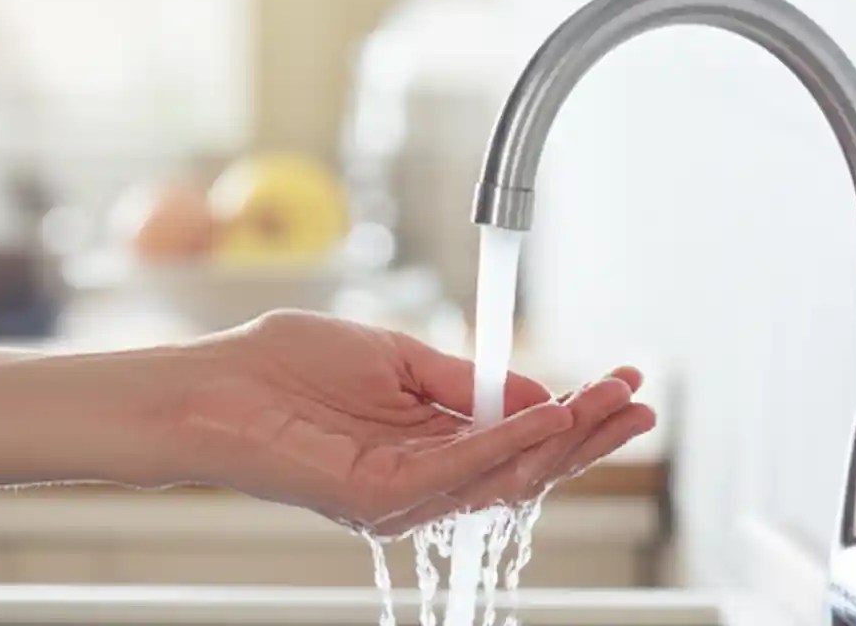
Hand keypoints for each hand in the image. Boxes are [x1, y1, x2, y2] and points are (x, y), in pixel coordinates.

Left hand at [168, 311, 654, 535]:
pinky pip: (462, 470)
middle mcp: (424, 481)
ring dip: (566, 437)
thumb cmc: (287, 366)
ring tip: (612, 400)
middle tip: (641, 400)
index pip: (518, 441)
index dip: (574, 415)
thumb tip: (534, 393)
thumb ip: (464, 382)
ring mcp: (405, 496)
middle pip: (527, 468)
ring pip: (506, 475)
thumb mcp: (396, 357)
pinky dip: (511, 442)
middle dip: (589, 434)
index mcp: (427, 446)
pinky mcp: (382, 497)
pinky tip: (551, 414)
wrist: (214, 384)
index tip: (621, 383)